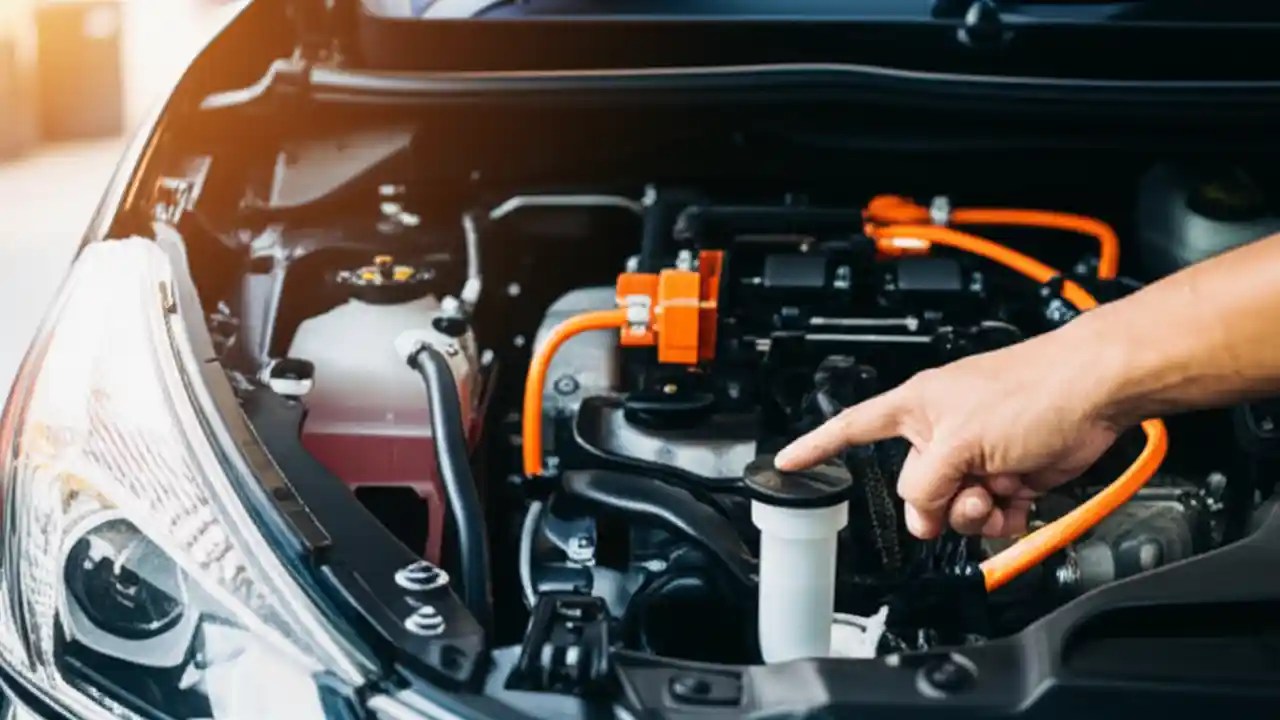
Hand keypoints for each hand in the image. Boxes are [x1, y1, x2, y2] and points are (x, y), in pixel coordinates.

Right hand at [774, 327, 1122, 538]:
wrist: (1095, 393)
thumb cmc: (1031, 390)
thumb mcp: (958, 442)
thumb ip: (925, 483)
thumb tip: (919, 515)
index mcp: (915, 409)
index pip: (851, 428)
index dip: (817, 447)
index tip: (788, 462)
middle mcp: (941, 431)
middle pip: (913, 489)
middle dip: (937, 503)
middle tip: (964, 493)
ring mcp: (976, 454)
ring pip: (951, 507)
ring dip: (973, 513)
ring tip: (997, 493)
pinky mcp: (1009, 472)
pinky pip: (988, 513)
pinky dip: (1001, 518)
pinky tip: (1016, 504)